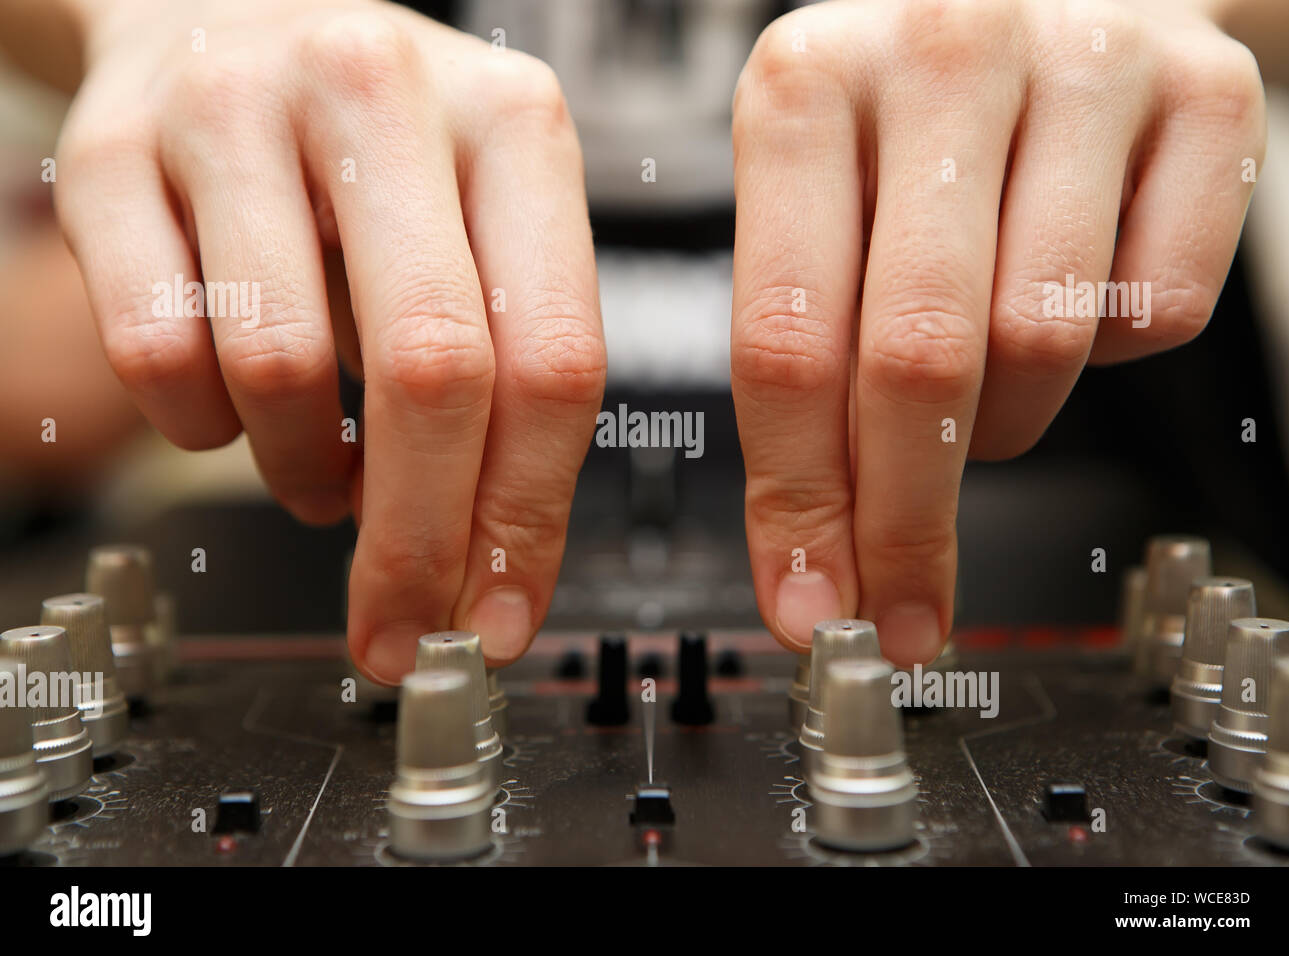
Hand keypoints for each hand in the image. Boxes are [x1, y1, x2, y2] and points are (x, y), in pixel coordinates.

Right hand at [53, 0, 605, 680]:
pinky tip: (238, 405)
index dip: (525, 518)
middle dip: (416, 538)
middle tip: (400, 622)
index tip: (497, 616)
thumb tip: (486, 574)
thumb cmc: (375, 154)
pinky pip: (158, 354)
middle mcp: (382, 95)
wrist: (225, 14)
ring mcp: (239, 109)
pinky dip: (204, 425)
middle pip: (433, 373)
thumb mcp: (484, 227)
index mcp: (514, 125)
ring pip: (282, 370)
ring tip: (320, 468)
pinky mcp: (114, 147)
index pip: (552, 358)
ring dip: (303, 472)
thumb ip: (504, 378)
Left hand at [729, 0, 1263, 662]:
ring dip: (1007, 420)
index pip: (787, 341)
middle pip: (918, 358)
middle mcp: (939, 50)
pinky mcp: (1204, 90)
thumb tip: (814, 555)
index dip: (801, 501)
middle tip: (903, 611)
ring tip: (982, 391)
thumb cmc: (911, 128)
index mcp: (802, 86)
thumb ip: (802, 356)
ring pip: (1044, 343)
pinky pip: (1159, 311)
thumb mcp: (815, 206)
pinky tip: (1072, 294)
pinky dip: (1111, 349)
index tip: (810, 606)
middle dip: (906, 520)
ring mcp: (1082, 60)